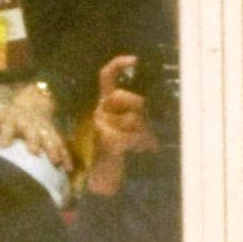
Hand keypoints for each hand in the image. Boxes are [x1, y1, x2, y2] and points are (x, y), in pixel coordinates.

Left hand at [0, 82, 71, 171]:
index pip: (7, 127)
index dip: (6, 135)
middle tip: (34, 152)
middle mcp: (29, 124)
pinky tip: (68, 168)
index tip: (3, 146)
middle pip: (31, 132)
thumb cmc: (7, 117)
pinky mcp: (54, 134)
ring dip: (53, 149)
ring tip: (57, 162)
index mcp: (11, 120)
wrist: (32, 102)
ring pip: (50, 138)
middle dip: (33, 141)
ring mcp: (43, 128)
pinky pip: (62, 145)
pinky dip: (66, 156)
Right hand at [82, 53, 157, 196]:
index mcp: (103, 107)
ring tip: (140, 144)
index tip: (134, 59)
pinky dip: (141, 142)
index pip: (107, 77)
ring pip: (133, 116)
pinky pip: (133, 134)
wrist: (103, 182)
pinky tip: (142, 149)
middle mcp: (99, 113)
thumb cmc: (118, 155)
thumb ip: (134, 116)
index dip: (118, 65)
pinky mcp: (108, 141)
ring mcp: (101, 126)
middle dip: (138, 110)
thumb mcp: (130, 129)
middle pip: (125, 96)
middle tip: (142, 129)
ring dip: (143, 130)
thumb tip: (143, 109)